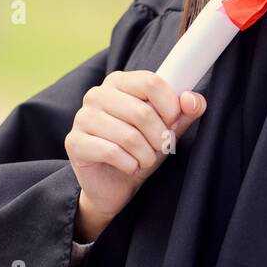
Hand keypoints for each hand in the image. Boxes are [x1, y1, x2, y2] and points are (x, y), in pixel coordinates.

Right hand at [64, 70, 207, 237]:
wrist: (114, 184)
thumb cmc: (141, 149)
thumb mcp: (166, 129)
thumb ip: (184, 112)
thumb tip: (193, 100)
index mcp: (119, 82)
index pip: (151, 82)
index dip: (170, 106)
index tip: (173, 123)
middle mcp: (97, 94)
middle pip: (141, 112)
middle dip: (159, 137)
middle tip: (160, 148)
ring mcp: (82, 117)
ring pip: (128, 135)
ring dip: (146, 155)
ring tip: (145, 160)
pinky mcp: (74, 142)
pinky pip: (111, 152)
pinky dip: (129, 164)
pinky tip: (130, 167)